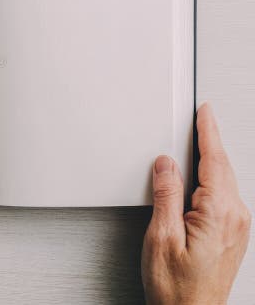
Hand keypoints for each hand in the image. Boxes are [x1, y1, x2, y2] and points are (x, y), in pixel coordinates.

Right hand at [142, 103, 250, 304]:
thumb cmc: (176, 288)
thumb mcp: (161, 237)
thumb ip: (165, 195)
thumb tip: (166, 164)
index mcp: (219, 214)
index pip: (214, 161)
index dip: (207, 133)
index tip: (205, 112)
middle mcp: (235, 219)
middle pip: (223, 168)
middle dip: (211, 141)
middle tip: (201, 118)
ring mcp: (237, 229)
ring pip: (225, 182)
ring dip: (212, 160)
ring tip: (199, 142)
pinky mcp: (232, 236)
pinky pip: (225, 196)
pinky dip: (214, 179)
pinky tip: (203, 176)